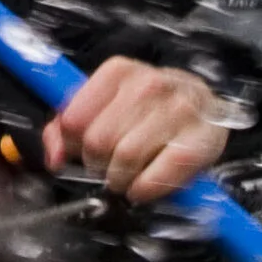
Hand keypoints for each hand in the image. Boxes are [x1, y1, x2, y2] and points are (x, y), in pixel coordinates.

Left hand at [41, 57, 230, 204]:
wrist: (206, 107)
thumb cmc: (149, 109)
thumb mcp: (105, 106)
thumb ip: (65, 128)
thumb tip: (55, 158)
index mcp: (118, 72)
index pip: (73, 119)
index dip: (73, 144)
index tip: (84, 150)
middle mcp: (148, 84)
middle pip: (97, 142)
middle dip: (98, 164)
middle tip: (109, 167)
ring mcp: (177, 110)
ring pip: (125, 159)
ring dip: (121, 179)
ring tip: (128, 176)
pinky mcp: (199, 140)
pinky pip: (157, 176)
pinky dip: (144, 189)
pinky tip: (144, 185)